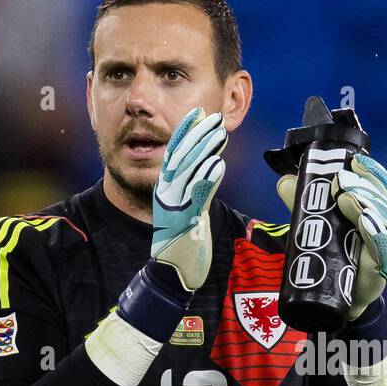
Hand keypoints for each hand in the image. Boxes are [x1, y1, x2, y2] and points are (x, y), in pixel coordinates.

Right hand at [152, 107, 226, 290]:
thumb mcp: (192, 207)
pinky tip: (218, 165)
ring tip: (219, 133)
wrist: (172, 274)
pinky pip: (195, 199)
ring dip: (204, 151)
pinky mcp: (183, 224)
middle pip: (181, 158)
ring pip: (188, 174)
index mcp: (167, 188)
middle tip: (213, 115)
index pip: (176, 153)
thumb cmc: (184, 240)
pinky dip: (206, 180)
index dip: (186, 131)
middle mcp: (167, 195)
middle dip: (197, 135)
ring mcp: (174, 208)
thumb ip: (200, 185)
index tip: (199, 111)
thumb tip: (214, 161)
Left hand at [276, 153, 386, 320]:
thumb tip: (285, 180)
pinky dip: (374, 233)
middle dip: (363, 186)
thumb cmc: (333, 256)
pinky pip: (381, 248)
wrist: (337, 299)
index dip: (370, 171)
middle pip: (382, 198)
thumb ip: (303, 204)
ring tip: (344, 197)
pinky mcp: (382, 269)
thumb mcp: (318, 226)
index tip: (354, 160)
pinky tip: (364, 223)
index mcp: (375, 209)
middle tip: (339, 181)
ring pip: (383, 220)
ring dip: (365, 205)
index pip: (379, 184)